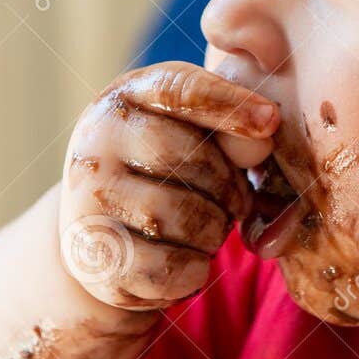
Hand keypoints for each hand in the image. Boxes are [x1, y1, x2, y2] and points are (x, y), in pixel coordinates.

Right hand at [59, 62, 279, 308]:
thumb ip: (230, 130)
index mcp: (125, 99)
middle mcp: (96, 144)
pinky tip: (190, 262)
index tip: (270, 121)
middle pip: (186, 157)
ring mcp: (88, 202)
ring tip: (211, 230)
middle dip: (229, 186)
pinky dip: (194, 270)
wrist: (101, 237)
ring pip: (182, 216)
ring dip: (215, 230)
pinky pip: (168, 267)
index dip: (229, 104)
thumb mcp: (193, 137)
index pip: (178, 89)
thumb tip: (263, 135)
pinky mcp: (94, 258)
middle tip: (239, 203)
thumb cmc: (163, 174)